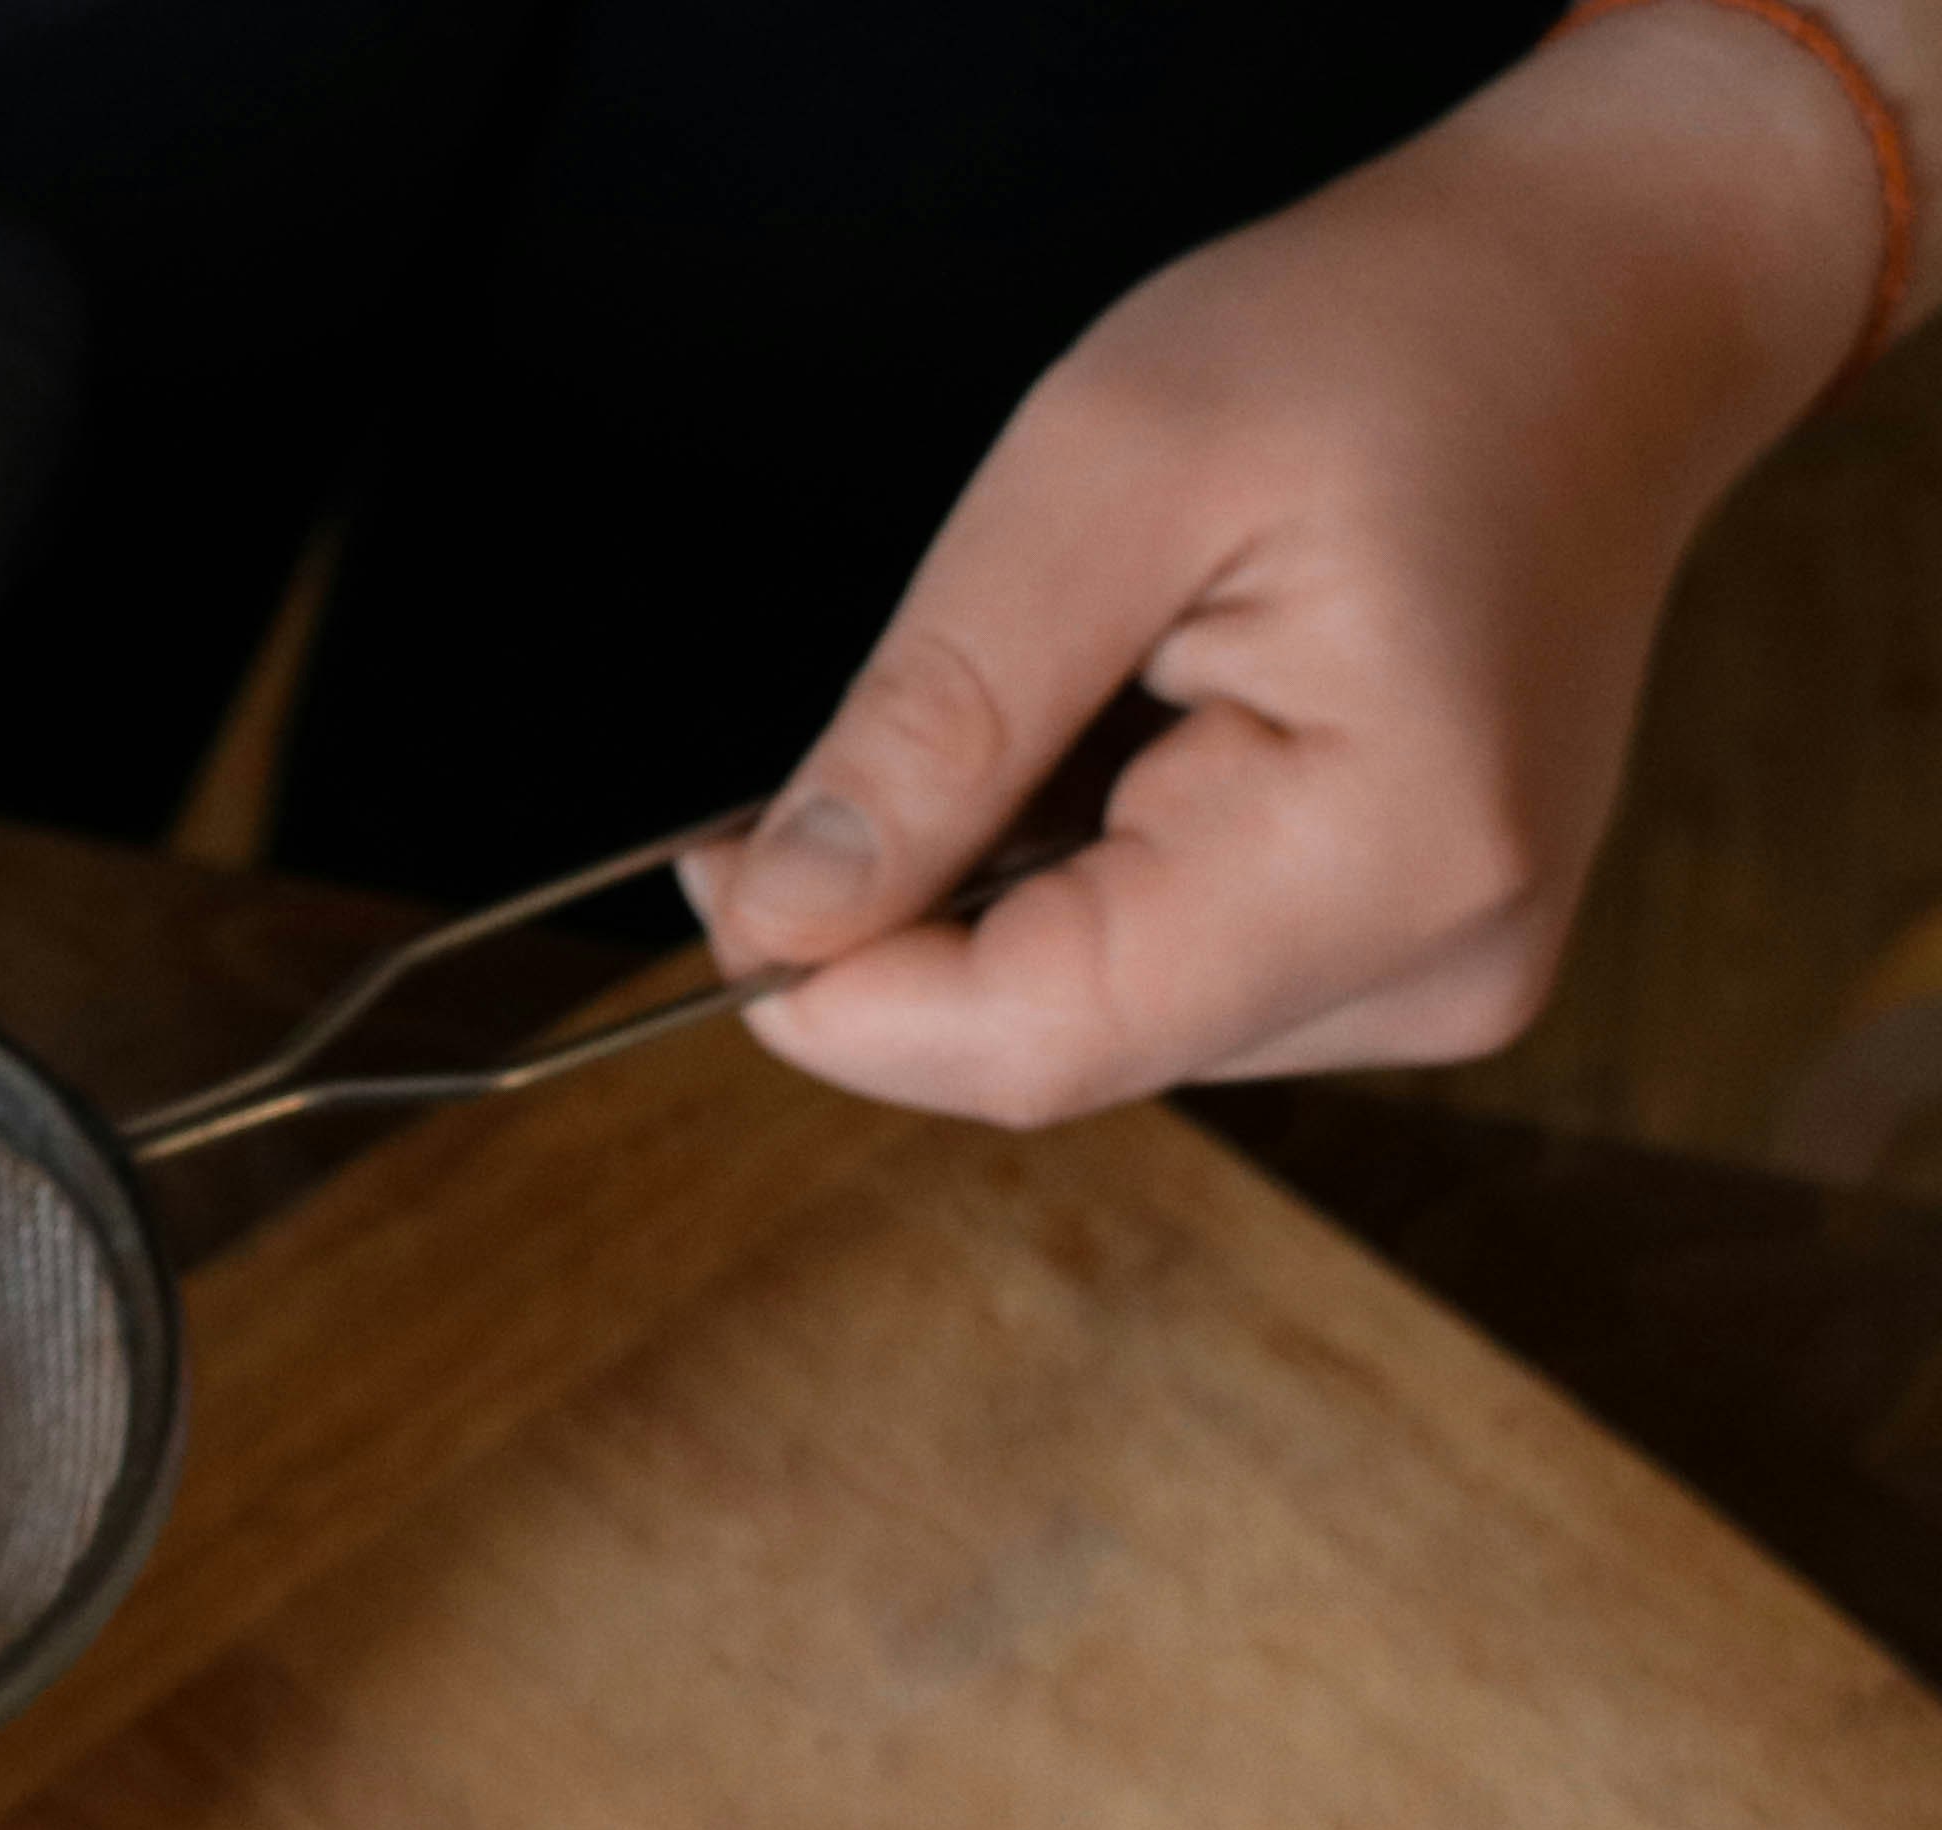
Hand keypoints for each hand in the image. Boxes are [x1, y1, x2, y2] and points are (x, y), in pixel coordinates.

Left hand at [685, 6, 1905, 1123]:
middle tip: (869, 748)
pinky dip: (1091, 870)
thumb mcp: (1106, 478)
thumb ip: (937, 723)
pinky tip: (1143, 731)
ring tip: (1087, 686)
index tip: (716, 879)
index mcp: (1396, 855)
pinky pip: (1169, 965)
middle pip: (1060, 1041)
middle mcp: (1445, 960)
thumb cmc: (1385, 344)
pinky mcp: (1408, 947)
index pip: (1039, 1040)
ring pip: (1099, 1013)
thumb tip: (782, 915)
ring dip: (1007, 889)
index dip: (836, 997)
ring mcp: (1440, 969)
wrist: (1596, 305)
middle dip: (913, 926)